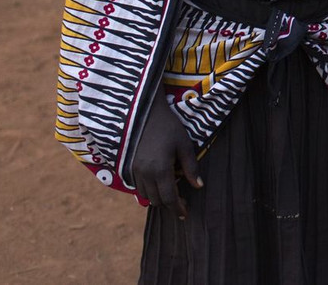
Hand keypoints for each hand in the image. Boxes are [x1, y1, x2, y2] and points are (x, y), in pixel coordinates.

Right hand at [131, 95, 201, 218]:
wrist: (145, 113)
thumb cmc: (169, 127)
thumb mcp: (184, 145)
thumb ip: (191, 167)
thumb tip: (198, 186)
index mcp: (160, 169)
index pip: (169, 198)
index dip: (177, 209)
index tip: (185, 215)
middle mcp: (144, 174)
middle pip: (156, 200)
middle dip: (169, 204)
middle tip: (182, 202)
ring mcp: (134, 171)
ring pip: (146, 195)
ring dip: (158, 198)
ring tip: (172, 192)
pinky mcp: (129, 166)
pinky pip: (138, 186)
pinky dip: (148, 190)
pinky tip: (158, 183)